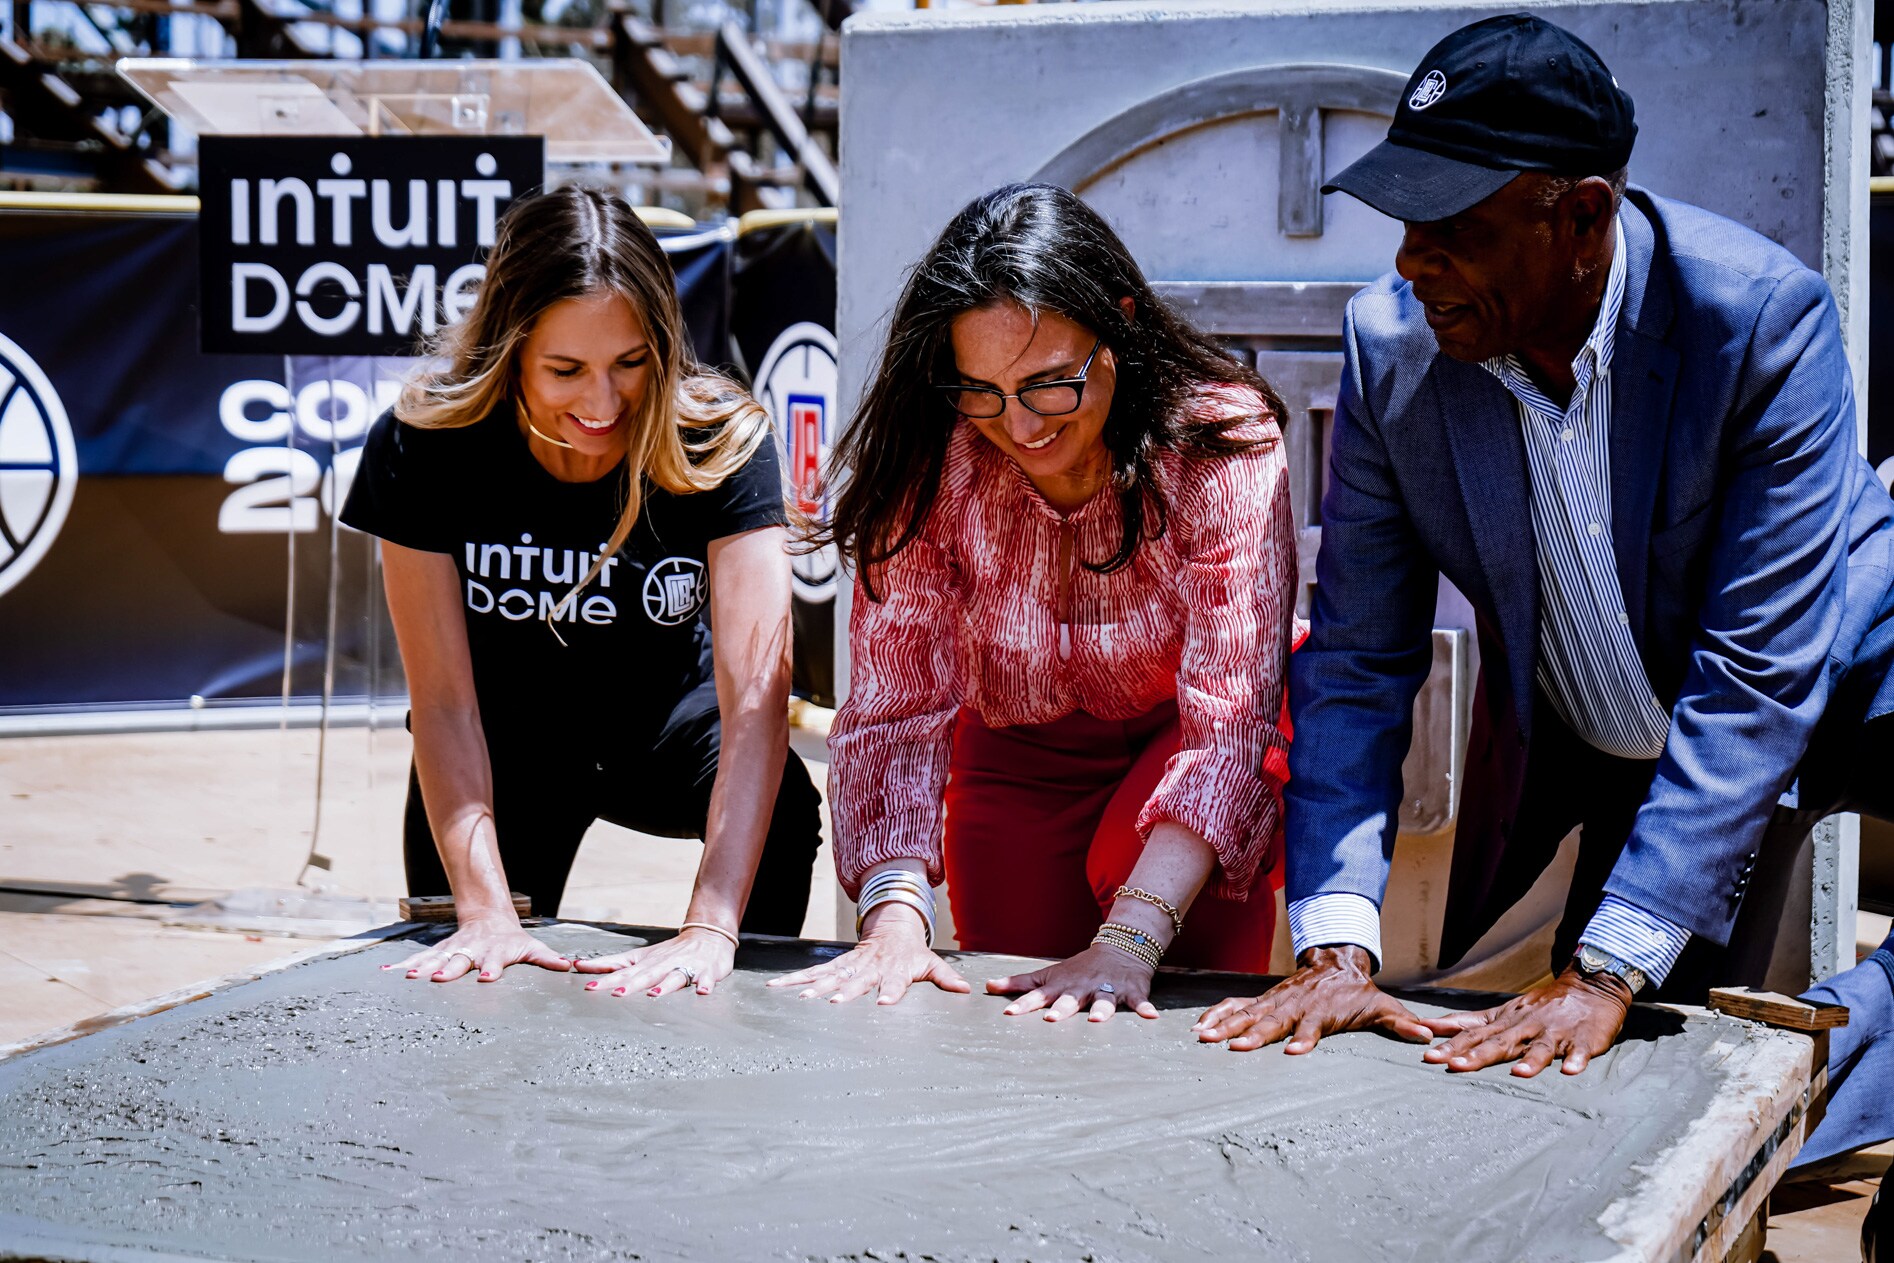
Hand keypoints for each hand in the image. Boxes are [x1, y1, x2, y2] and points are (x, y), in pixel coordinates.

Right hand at [382, 916, 572, 982]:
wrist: (491, 918)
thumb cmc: (514, 940)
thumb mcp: (533, 947)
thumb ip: (548, 958)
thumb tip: (568, 966)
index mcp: (496, 951)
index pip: (494, 961)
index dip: (492, 969)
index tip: (487, 978)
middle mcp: (472, 950)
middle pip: (461, 960)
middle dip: (450, 970)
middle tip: (438, 979)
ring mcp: (454, 949)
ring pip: (436, 958)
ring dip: (422, 968)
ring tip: (406, 978)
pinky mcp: (440, 951)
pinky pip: (420, 958)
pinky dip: (404, 965)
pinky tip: (388, 972)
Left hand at [573, 926, 736, 998]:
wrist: (708, 935)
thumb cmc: (670, 951)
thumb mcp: (640, 955)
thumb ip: (613, 963)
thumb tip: (580, 965)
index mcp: (647, 961)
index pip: (623, 970)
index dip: (606, 978)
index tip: (589, 987)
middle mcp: (664, 964)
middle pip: (646, 975)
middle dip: (632, 984)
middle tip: (617, 994)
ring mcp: (686, 967)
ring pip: (675, 977)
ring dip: (666, 985)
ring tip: (655, 993)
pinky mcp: (707, 972)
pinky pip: (707, 979)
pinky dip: (705, 984)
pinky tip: (703, 991)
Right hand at [767, 905, 969, 1005]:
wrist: (893, 925)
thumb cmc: (913, 953)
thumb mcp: (932, 963)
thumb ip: (946, 979)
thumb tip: (966, 991)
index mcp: (895, 969)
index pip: (894, 982)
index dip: (890, 992)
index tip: (883, 1002)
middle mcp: (870, 967)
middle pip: (856, 981)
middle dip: (844, 992)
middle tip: (830, 1003)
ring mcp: (851, 965)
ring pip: (829, 976)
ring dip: (813, 987)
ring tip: (800, 999)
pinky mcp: (836, 965)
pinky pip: (813, 972)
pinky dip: (795, 980)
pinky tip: (776, 987)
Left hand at [986, 943, 1159, 1021]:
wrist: (1119, 947)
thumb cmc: (1078, 969)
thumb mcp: (1049, 974)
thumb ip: (1020, 984)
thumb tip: (988, 985)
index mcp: (1061, 986)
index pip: (1038, 996)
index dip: (1023, 1005)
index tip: (1009, 1014)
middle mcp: (1082, 988)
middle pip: (1070, 1000)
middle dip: (1061, 1009)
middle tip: (1051, 1019)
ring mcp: (1107, 989)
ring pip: (1104, 1001)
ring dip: (1100, 1010)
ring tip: (1096, 1021)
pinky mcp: (1131, 991)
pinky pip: (1139, 1002)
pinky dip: (1144, 1008)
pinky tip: (1151, 1017)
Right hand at [1192, 945, 1432, 1051]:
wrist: (1335, 961)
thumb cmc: (1359, 992)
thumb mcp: (1384, 1006)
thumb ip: (1402, 1023)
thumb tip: (1429, 1037)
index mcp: (1321, 1011)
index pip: (1312, 1027)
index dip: (1304, 1039)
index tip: (1294, 1052)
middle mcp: (1294, 1006)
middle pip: (1272, 1022)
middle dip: (1254, 1034)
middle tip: (1235, 1047)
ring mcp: (1275, 1002)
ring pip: (1247, 1013)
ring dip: (1226, 1025)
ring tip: (1205, 1039)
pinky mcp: (1263, 1000)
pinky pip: (1236, 1006)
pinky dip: (1217, 1014)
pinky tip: (1199, 1027)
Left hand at [1419, 965, 1631, 1076]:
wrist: (1588, 988)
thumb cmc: (1539, 1006)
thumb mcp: (1501, 1012)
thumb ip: (1468, 1022)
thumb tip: (1430, 1026)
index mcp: (1506, 1022)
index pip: (1473, 1034)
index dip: (1451, 1045)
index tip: (1429, 1057)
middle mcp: (1526, 1027)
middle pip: (1500, 1043)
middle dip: (1477, 1055)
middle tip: (1455, 1067)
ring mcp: (1554, 1033)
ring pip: (1540, 1048)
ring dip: (1530, 1061)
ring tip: (1518, 1074)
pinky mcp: (1582, 1039)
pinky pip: (1579, 1051)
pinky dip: (1575, 1060)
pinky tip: (1570, 1070)